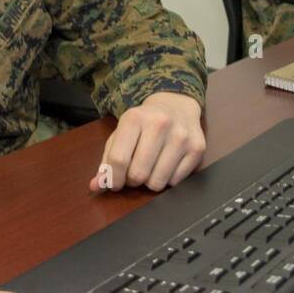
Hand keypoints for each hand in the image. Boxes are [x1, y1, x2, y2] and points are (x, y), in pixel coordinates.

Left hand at [89, 91, 204, 193]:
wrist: (176, 106)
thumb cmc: (143, 125)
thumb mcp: (121, 135)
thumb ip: (107, 161)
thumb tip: (96, 186)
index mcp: (134, 118)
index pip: (118, 160)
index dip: (113, 179)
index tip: (115, 182)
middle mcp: (160, 124)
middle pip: (138, 174)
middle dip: (132, 180)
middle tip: (134, 173)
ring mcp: (181, 136)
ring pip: (158, 182)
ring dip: (150, 182)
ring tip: (151, 167)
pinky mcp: (197, 148)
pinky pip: (176, 182)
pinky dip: (168, 180)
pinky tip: (167, 164)